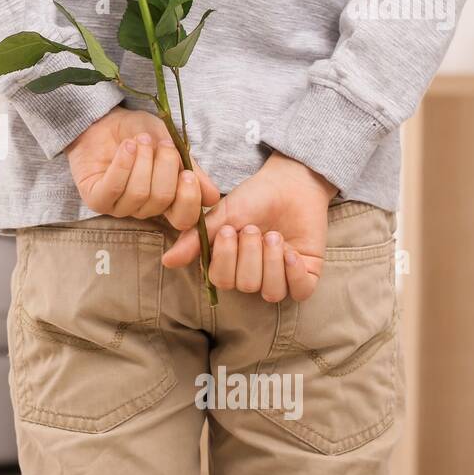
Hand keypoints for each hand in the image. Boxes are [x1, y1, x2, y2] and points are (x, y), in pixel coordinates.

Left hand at [65, 107, 219, 225]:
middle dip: (164, 166)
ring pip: (139, 194)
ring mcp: (118, 206)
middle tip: (160, 143)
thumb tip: (214, 197)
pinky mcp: (96, 199)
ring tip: (140, 140)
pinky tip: (127, 147)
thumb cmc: (139, 132)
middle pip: (162, 199)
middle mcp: (143, 208)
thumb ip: (190, 167)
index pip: (183, 219)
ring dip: (143, 161)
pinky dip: (123, 165)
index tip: (188, 173)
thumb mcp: (171, 142)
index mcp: (166, 200)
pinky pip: (113, 189)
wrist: (105, 118)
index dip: (188, 199)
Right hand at [161, 152, 336, 301]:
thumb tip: (168, 261)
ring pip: (271, 292)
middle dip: (250, 254)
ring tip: (274, 235)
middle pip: (245, 286)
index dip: (225, 258)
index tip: (230, 230)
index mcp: (229, 264)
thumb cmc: (253, 198)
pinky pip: (299, 291)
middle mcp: (252, 275)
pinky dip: (294, 272)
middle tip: (255, 228)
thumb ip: (196, 240)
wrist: (290, 183)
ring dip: (271, 261)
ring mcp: (280, 276)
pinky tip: (291, 251)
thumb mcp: (221, 216)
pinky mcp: (305, 274)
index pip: (221, 280)